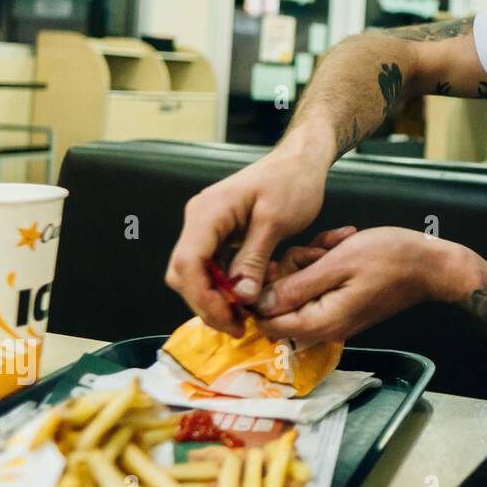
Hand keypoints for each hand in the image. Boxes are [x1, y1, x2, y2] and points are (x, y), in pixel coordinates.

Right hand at [165, 144, 331, 336]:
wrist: (301, 161)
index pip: (188, 263)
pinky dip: (223, 285)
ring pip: (195, 273)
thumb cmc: (292, 181)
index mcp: (208, 212)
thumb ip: (255, 259)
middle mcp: (200, 219)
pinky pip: (211, 265)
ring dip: (215, 298)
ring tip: (243, 316)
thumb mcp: (276, 221)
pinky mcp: (220, 233)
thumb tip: (241, 296)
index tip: (229, 319)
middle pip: (185, 273)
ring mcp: (207, 226)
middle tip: (238, 325)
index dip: (203, 298)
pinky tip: (245, 297)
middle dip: (207, 303)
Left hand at [249, 227, 470, 344]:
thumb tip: (258, 302)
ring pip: (299, 289)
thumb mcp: (337, 263)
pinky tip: (340, 247)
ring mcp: (335, 316)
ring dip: (310, 261)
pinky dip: (325, 264)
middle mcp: (325, 327)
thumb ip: (295, 286)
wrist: (430, 265)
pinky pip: (319, 286)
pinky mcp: (344, 305)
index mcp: (320, 322)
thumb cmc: (390, 259)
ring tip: (334, 245)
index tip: (276, 265)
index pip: (266, 323)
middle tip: (315, 250)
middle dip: (291, 269)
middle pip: (281, 304)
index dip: (261, 294)